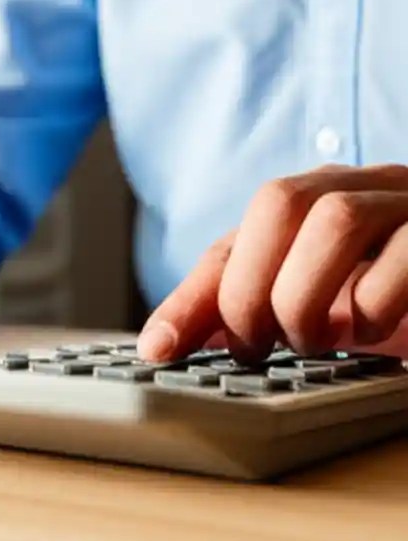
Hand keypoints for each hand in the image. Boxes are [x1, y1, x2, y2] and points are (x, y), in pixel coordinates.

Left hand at [139, 164, 407, 362]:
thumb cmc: (401, 305)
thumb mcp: (319, 310)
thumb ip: (245, 312)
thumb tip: (164, 343)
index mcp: (319, 204)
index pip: (233, 239)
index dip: (190, 296)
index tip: (158, 352)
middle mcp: (368, 188)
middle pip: (280, 202)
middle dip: (252, 288)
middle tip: (259, 345)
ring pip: (337, 216)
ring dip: (308, 293)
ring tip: (316, 340)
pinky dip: (377, 300)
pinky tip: (375, 331)